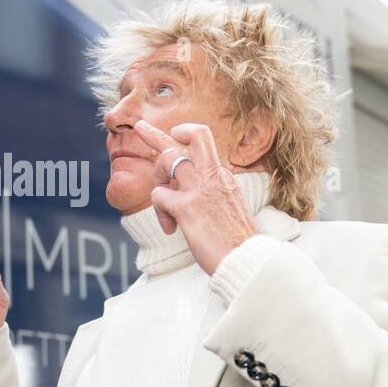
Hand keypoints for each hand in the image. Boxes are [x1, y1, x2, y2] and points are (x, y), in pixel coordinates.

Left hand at [132, 119, 258, 275]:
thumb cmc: (239, 241)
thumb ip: (215, 194)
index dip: (186, 136)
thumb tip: (196, 195)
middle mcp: (213, 176)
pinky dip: (160, 213)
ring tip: (164, 207)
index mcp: (223, 176)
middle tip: (140, 126)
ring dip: (157, 178)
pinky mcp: (187, 207)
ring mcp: (199, 189)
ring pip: (166, 159)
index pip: (203, 142)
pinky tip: (170, 228)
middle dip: (159, 132)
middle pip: (190, 136)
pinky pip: (158, 196)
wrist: (247, 260)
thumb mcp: (231, 207)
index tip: (174, 137)